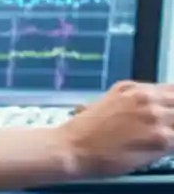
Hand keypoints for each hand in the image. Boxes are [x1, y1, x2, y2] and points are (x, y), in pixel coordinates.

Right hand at [58, 80, 173, 177]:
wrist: (72, 147)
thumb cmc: (83, 132)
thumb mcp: (104, 105)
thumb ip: (130, 105)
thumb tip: (148, 113)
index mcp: (131, 88)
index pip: (171, 90)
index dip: (172, 102)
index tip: (168, 113)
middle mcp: (145, 97)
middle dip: (173, 115)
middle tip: (166, 128)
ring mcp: (154, 116)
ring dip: (173, 130)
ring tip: (164, 139)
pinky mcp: (160, 137)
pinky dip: (173, 145)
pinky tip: (163, 150)